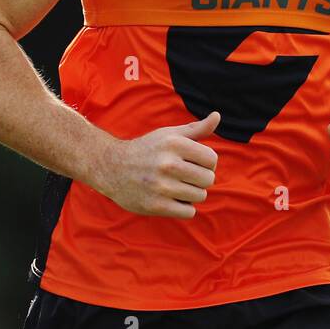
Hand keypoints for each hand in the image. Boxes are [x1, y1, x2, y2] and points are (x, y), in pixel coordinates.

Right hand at [93, 112, 220, 217]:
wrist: (111, 167)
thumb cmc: (147, 149)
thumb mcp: (170, 135)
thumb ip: (196, 128)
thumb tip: (217, 116)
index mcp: (175, 143)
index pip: (212, 159)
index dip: (207, 163)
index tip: (194, 163)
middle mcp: (168, 164)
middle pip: (208, 179)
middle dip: (200, 179)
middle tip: (185, 176)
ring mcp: (161, 186)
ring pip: (200, 196)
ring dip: (192, 194)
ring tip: (177, 187)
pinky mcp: (155, 206)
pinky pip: (188, 212)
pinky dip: (184, 208)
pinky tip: (172, 199)